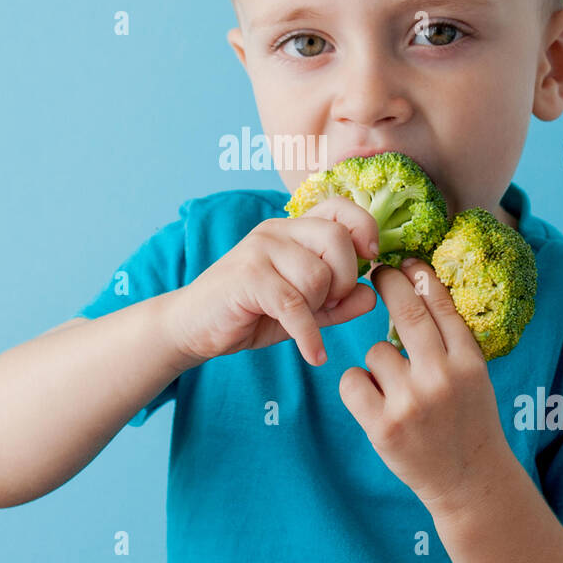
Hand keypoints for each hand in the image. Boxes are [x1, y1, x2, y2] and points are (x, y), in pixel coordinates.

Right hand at [164, 196, 378, 370]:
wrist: (191, 327)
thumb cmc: (249, 314)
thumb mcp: (303, 309)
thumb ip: (338, 302)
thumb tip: (371, 294)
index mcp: (292, 229)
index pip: (339, 207)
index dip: (364, 228)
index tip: (370, 257)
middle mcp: (276, 231)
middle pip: (336, 239)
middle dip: (345, 279)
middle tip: (331, 304)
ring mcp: (259, 250)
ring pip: (317, 274)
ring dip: (319, 307)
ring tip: (305, 323)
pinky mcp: (247, 277)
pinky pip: (294, 305)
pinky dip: (309, 336)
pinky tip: (314, 354)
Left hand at [338, 258, 509, 516]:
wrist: (468, 479)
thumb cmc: (467, 419)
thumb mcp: (473, 375)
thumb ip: (450, 338)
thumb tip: (418, 282)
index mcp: (469, 361)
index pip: (440, 303)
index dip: (418, 275)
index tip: (403, 260)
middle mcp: (442, 377)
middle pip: (406, 312)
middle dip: (388, 284)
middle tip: (377, 272)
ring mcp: (411, 402)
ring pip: (374, 351)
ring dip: (378, 364)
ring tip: (397, 390)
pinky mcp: (383, 425)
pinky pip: (352, 381)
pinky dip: (358, 387)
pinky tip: (376, 402)